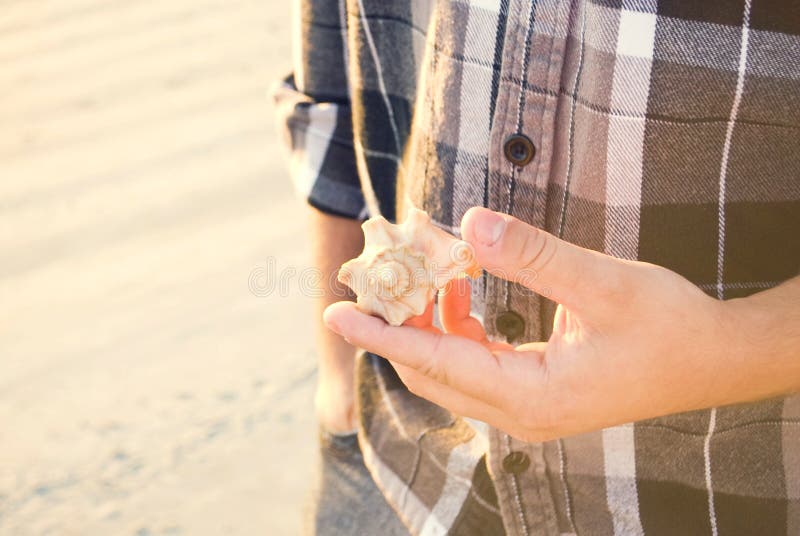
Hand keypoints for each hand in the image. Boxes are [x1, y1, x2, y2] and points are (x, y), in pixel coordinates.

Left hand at [323, 207, 761, 441]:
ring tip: (416, 271)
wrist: (715, 360)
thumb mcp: (602, 285)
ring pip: (451, 368)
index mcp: (531, 397)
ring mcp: (527, 408)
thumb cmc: (669, 327)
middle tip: (372, 276)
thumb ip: (533, 256)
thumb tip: (468, 225)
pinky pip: (476, 363)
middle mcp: (520, 414)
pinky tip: (458, 290)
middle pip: (433, 370)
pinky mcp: (537, 393)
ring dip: (428, 321)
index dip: (382, 333)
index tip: (336, 313)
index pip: (435, 362)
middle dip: (398, 323)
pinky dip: (457, 327)